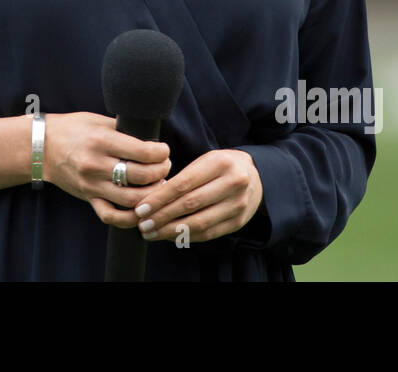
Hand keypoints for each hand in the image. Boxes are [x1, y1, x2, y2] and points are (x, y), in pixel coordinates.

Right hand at [43, 112, 170, 226]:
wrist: (42, 146)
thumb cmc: (73, 129)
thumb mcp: (98, 121)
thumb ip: (124, 131)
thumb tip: (152, 140)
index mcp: (101, 141)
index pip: (143, 152)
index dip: (161, 153)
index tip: (163, 150)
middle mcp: (97, 164)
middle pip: (142, 176)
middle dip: (161, 171)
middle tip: (164, 165)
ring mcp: (92, 184)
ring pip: (132, 199)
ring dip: (152, 194)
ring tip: (156, 184)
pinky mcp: (88, 197)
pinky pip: (111, 216)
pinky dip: (130, 217)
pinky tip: (140, 208)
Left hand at [132, 148, 262, 243]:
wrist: (256, 176)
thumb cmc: (221, 166)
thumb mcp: (205, 161)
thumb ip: (182, 177)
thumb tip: (150, 199)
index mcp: (220, 163)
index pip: (183, 184)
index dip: (159, 198)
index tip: (141, 208)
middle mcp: (232, 184)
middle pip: (190, 204)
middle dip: (162, 216)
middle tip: (142, 224)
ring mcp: (238, 205)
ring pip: (199, 223)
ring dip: (171, 231)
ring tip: (152, 233)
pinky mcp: (239, 222)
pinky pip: (209, 234)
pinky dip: (187, 237)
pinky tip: (170, 236)